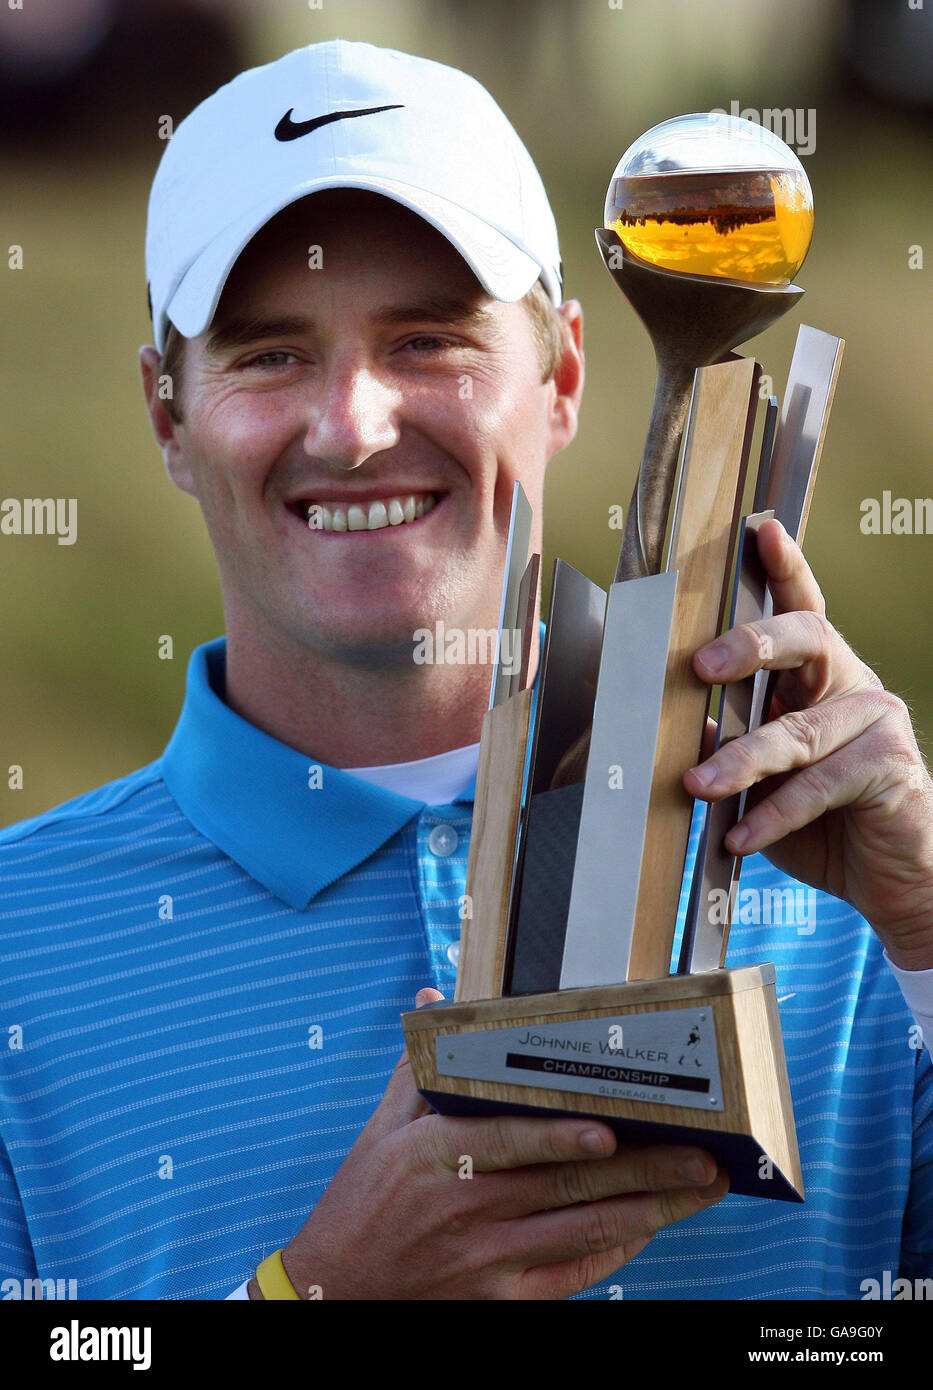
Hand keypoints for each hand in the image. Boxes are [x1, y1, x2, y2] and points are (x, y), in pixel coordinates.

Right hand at [256, 993, 726, 1299]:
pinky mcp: (501, 1300)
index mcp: (435, 1157)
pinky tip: (651, 1226)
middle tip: (702, 1154)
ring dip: (649, 1210)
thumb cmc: (363, 1202)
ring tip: (700, 1187)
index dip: (560, 1139)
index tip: (611, 1129)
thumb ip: (419, 1067)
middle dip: (642, 1170)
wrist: (333, 1294)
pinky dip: (615, 1251)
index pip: (508, 1144)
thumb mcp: (382, 1131)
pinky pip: (571, 1274)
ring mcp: (486, 1261)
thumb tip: (433, 997)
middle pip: (566, 1188)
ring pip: (582, 1233)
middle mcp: (465, 1210)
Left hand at [684, 518, 932, 968]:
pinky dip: (773, 815)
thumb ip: (729, 745)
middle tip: (701, 665)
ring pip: (798, 731)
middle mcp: (851, 684)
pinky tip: (738, 835)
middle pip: (807, 639)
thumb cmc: (822, 821)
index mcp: (819, 675)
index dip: (784, 565)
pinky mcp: (890, 768)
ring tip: (696, 784)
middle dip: (751, 644)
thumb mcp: (763, 780)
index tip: (760, 529)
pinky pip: (819, 787)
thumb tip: (675, 724)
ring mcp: (877, 722)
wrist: (893, 879)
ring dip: (741, 762)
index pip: (801, 608)